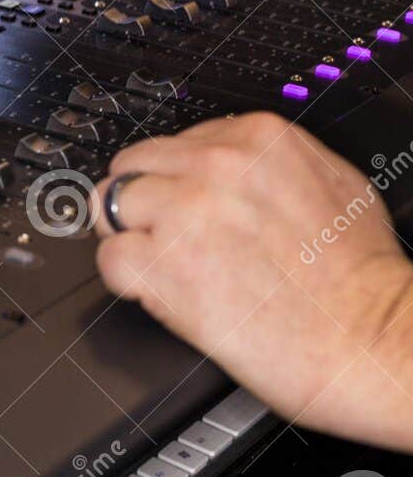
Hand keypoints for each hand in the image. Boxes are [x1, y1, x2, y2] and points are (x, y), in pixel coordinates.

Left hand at [93, 112, 412, 451]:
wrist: (367, 338)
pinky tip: (160, 290)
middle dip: (142, 202)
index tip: (184, 204)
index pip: (172, 144)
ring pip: (110, 206)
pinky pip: (109, 258)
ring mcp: (183, 213)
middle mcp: (214, 167)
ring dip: (129, 236)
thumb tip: (221, 162)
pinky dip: (125, 278)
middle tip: (163, 235)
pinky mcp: (161, 265)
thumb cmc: (358, 275)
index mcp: (255, 138)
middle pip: (131, 168)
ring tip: (166, 263)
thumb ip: (264, 164)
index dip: (173, 180)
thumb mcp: (331, 182)